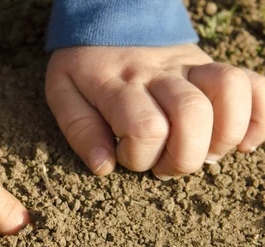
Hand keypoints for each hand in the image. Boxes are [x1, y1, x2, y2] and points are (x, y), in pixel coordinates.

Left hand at [46, 44, 264, 178]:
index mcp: (118, 84)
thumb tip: (104, 167)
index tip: (125, 157)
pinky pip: (254, 84)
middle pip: (193, 114)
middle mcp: (159, 73)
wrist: (109, 17)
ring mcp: (191, 66)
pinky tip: (241, 143)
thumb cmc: (83, 65)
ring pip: (230, 92)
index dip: (140, 156)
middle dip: (183, 157)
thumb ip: (79, 130)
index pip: (146, 128)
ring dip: (222, 137)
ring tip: (201, 154)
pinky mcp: (211, 66)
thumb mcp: (62, 93)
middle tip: (165, 167)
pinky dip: (259, 118)